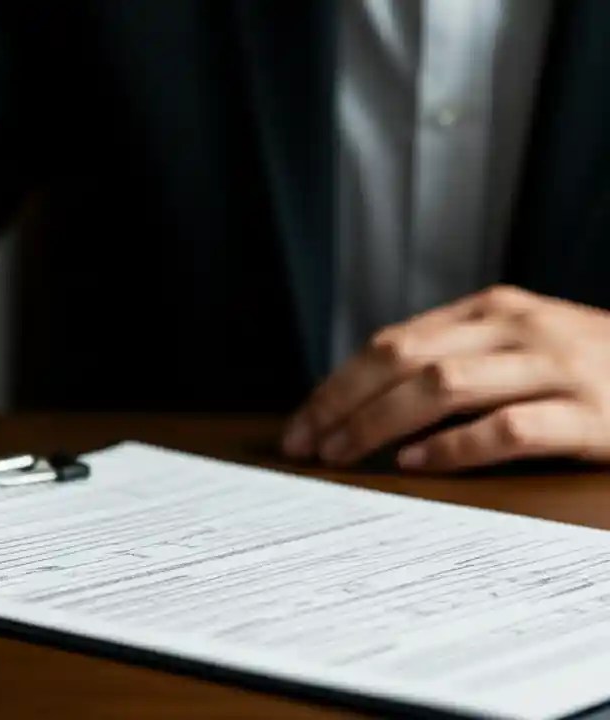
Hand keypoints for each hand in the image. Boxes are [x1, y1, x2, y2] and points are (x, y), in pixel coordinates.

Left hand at [281, 285, 609, 471]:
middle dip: (342, 404)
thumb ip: (456, 359)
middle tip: (306, 446)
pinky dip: (453, 448)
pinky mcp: (590, 414)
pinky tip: (416, 465)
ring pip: (442, 387)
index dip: (337, 385)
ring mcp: (556, 367)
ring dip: (379, 424)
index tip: (301, 424)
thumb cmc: (592, 369)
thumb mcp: (520, 345)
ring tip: (344, 455)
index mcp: (491, 310)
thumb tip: (365, 399)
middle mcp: (517, 328)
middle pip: (403, 360)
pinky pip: (507, 429)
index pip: (392, 343)